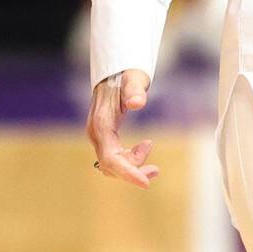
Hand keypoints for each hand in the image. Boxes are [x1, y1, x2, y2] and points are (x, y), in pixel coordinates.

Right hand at [87, 68, 158, 188]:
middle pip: (111, 165)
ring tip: (155, 168)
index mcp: (101, 125)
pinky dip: (130, 160)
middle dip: (133, 172)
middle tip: (156, 170)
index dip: (128, 172)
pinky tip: (144, 150)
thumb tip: (137, 103)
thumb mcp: (133, 79)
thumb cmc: (126, 74)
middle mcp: (96, 134)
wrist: (115, 69)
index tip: (146, 183)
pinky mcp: (105, 136)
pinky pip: (114, 157)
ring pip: (112, 164)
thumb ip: (135, 90)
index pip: (111, 158)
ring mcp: (99, 136)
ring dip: (132, 167)